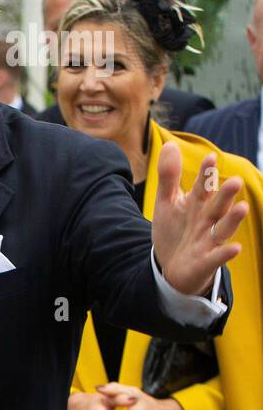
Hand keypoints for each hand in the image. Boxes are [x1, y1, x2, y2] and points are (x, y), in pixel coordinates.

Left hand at [152, 144, 248, 295]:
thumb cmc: (174, 230)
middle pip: (216, 206)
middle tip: (235, 181)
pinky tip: (235, 248)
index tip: (210, 158)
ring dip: (232, 220)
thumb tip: (170, 144)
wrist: (171, 265)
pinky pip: (216, 257)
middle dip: (225, 195)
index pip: (202, 186)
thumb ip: (169, 176)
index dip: (205, 174)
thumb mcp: (167, 202)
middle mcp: (206, 220)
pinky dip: (225, 253)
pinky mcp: (205, 261)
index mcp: (197, 204)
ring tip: (242, 208)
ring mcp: (208, 241)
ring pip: (222, 229)